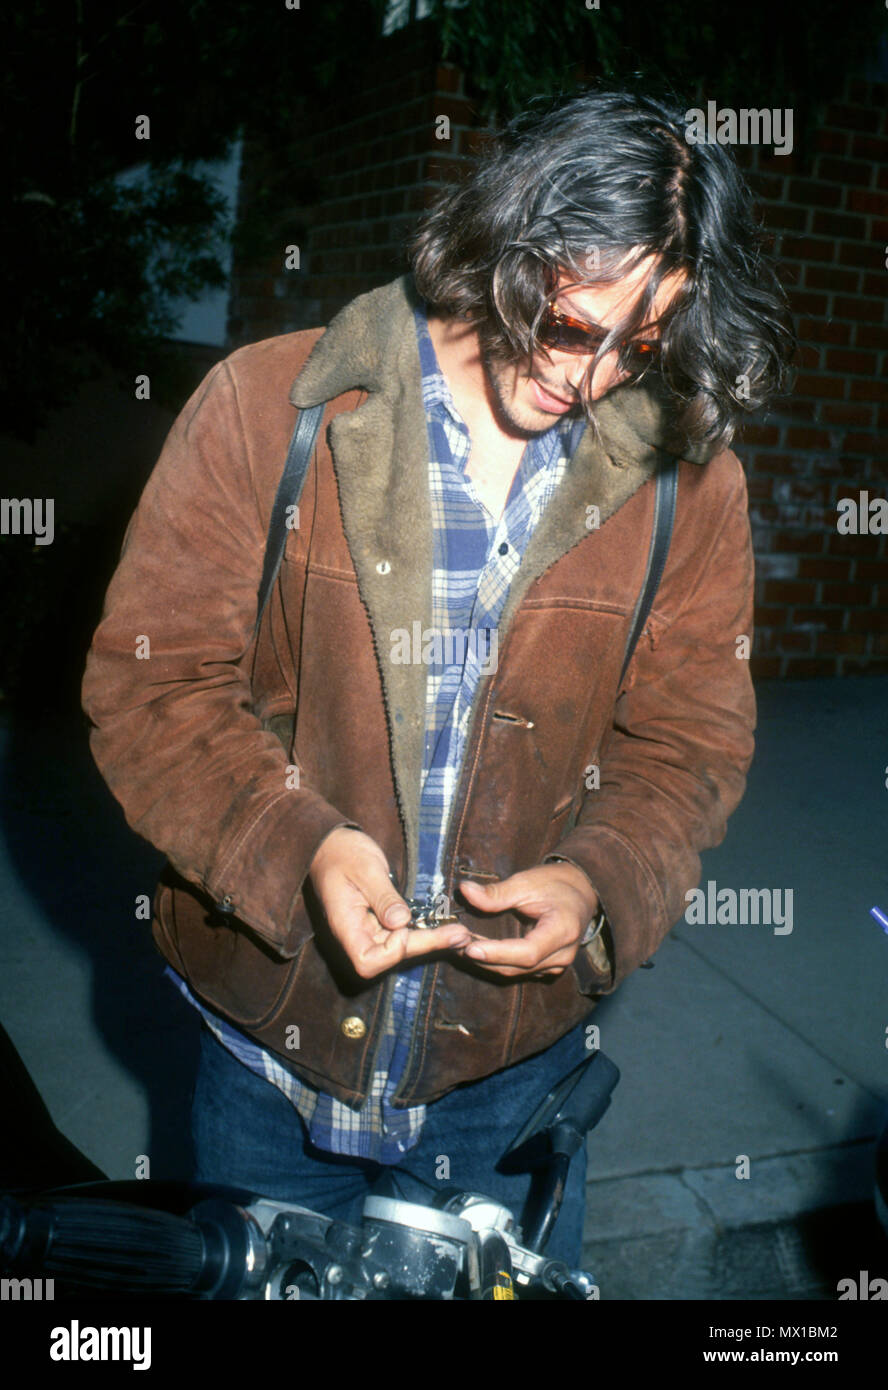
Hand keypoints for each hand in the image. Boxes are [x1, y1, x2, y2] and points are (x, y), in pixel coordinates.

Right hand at [308, 827, 471, 978]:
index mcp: (344, 925)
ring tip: (460, 932)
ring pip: (401, 947)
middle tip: (460, 934)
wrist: (332, 845)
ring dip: (430, 940)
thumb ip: (383, 896)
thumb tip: (402, 922)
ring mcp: (368, 930)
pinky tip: (446, 927)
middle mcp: (356, 935)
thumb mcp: (366, 869)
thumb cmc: (343, 853)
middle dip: (426, 945)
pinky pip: (402, 934)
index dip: (391, 952)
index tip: (404, 925)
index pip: (367, 961)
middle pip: (390, 957)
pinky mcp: (379, 923)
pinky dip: (424, 931)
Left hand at [456, 862, 599, 978]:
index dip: (497, 953)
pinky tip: (478, 951)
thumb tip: (465, 891)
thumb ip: (497, 893)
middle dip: (485, 958)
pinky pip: (521, 971)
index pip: (527, 952)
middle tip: (455, 945)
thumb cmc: (556, 884)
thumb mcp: (527, 882)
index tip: (469, 947)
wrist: (581, 891)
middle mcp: (563, 954)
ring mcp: (558, 964)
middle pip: (519, 966)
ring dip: (488, 962)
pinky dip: (498, 962)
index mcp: (563, 931)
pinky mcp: (549, 966)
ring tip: (460, 947)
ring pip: (517, 972)